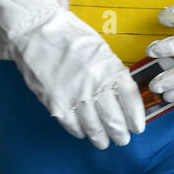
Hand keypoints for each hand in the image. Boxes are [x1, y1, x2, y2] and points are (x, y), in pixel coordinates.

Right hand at [0, 0, 145, 147]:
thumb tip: (123, 95)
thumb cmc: (69, 36)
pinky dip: (80, 132)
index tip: (138, 127)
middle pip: (114, 120)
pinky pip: (73, 126)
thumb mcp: (99, 49)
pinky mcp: (56, 104)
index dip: (136, 117)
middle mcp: (95, 85)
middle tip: (123, 139)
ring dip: (102, 138)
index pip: (130, 100)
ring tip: (104, 142)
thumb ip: (111, 72)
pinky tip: (83, 132)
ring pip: (94, 128)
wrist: (35, 31)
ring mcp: (75, 97)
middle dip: (121, 133)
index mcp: (110, 68)